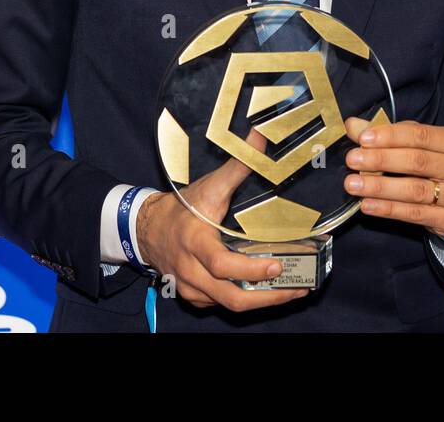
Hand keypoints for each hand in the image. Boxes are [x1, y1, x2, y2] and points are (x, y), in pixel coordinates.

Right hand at [135, 128, 307, 311]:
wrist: (147, 228)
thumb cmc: (182, 207)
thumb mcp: (209, 186)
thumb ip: (238, 165)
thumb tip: (261, 138)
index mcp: (196, 242)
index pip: (222, 265)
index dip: (251, 270)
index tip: (277, 266)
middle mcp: (191, 270)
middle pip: (230, 297)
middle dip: (267, 298)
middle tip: (296, 288)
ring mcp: (190, 288)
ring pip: (227, 305)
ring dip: (261, 302)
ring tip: (291, 291)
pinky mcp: (192, 296)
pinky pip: (220, 305)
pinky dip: (244, 300)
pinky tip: (266, 292)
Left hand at [342, 117, 443, 238]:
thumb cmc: (438, 165)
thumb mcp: (420, 144)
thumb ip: (389, 135)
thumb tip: (353, 126)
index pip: (421, 135)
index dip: (391, 136)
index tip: (363, 139)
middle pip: (418, 162)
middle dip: (381, 160)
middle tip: (352, 160)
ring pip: (415, 190)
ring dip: (380, 187)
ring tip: (353, 185)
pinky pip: (415, 214)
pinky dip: (388, 209)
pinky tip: (367, 205)